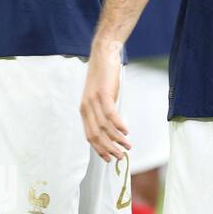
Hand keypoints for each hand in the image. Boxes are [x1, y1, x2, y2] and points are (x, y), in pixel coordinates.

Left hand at [80, 38, 129, 160]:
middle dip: (108, 148)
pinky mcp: (103, 93)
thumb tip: (113, 129)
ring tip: (128, 147)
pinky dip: (118, 125)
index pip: (89, 135)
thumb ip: (103, 112)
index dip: (99, 149)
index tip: (108, 158)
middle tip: (120, 157)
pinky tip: (126, 132)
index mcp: (84, 110)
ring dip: (117, 139)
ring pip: (104, 127)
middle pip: (96, 135)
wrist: (103, 55)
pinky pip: (110, 114)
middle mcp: (86, 107)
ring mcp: (93, 100)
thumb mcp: (101, 98)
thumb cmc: (104, 77)